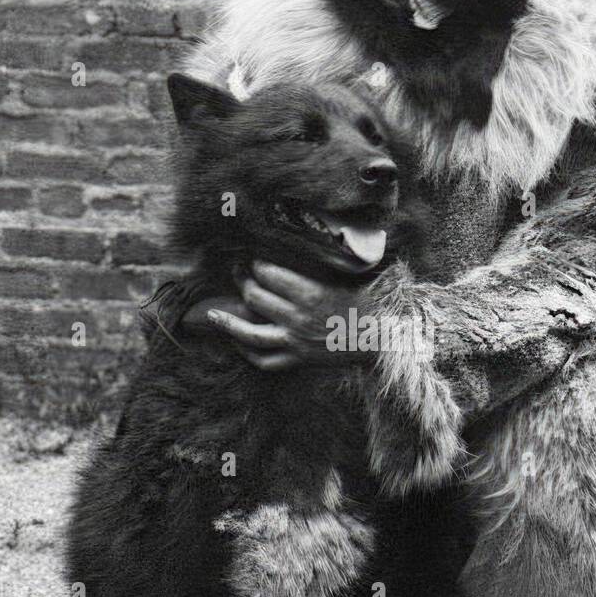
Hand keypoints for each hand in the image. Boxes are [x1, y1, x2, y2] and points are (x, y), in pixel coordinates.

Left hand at [196, 261, 367, 371]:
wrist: (383, 340)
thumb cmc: (370, 303)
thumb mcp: (348, 276)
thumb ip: (325, 261)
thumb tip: (314, 236)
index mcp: (311, 293)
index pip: (268, 273)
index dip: (256, 263)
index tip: (253, 257)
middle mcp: (298, 318)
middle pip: (255, 297)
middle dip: (242, 280)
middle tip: (238, 271)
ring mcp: (296, 341)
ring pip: (251, 333)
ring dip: (229, 322)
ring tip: (213, 314)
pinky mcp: (299, 359)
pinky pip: (266, 360)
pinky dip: (248, 353)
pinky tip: (238, 343)